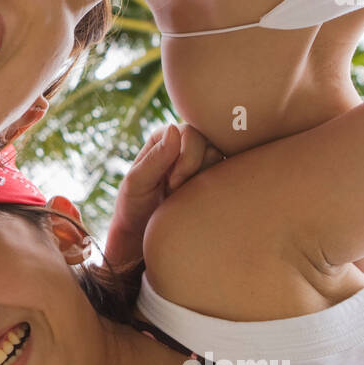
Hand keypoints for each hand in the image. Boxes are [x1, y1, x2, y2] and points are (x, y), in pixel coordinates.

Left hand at [105, 123, 223, 266]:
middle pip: (211, 142)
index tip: (173, 184)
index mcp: (164, 138)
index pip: (191, 133)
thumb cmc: (134, 207)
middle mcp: (185, 144)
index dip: (187, 158)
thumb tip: (174, 128)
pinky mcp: (213, 178)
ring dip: (207, 178)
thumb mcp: (136, 184)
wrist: (142, 236)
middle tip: (178, 191)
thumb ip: (155, 158)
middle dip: (197, 168)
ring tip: (187, 195)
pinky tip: (202, 198)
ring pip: (222, 158)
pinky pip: (229, 174)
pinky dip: (219, 186)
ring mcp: (202, 161)